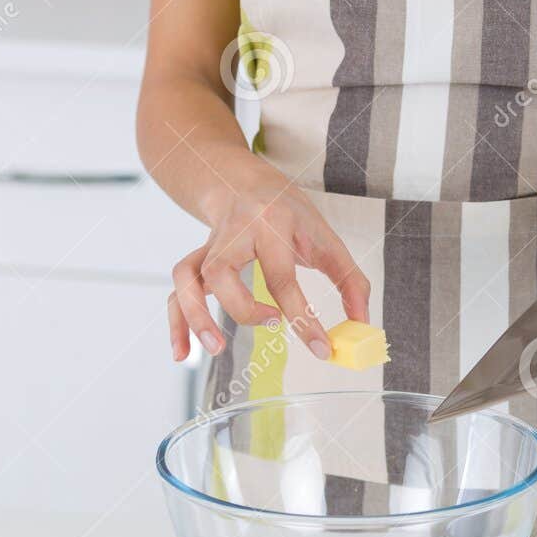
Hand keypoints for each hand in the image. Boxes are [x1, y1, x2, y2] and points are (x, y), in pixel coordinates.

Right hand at [167, 152, 369, 361]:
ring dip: (195, 316)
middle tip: (272, 323)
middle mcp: (234, 232)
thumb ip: (349, 279)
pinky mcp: (197, 261)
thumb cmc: (288, 213)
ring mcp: (209, 246)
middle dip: (242, 308)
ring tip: (215, 348)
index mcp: (272, 223)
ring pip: (186, 278)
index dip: (302, 318)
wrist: (245, 182)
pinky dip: (176, 323)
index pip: (282, 277)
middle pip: (220, 271)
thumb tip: (361, 323)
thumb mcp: (324, 235)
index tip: (321, 348)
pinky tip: (182, 354)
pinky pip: (176, 291)